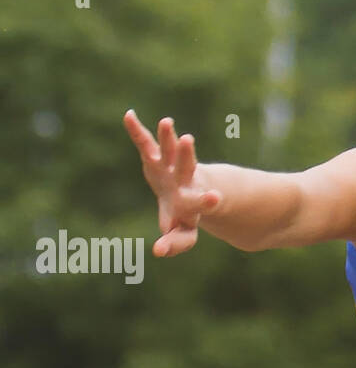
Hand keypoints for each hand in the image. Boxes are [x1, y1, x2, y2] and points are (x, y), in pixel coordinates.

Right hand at [123, 110, 219, 256]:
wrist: (186, 191)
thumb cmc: (184, 216)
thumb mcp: (182, 232)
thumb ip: (174, 243)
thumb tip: (157, 252)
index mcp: (192, 201)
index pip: (199, 203)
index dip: (206, 201)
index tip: (215, 197)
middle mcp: (184, 180)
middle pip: (186, 167)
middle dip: (185, 155)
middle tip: (187, 139)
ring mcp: (170, 166)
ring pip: (169, 150)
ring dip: (166, 137)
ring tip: (167, 121)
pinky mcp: (156, 157)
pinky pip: (145, 143)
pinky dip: (137, 131)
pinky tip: (128, 115)